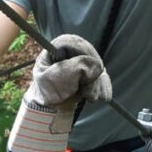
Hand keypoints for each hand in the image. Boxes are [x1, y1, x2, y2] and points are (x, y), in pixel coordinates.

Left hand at [8, 35, 110, 151]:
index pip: (76, 43)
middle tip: (89, 92)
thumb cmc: (47, 91)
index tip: (93, 68)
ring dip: (97, 84)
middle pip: (90, 56)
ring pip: (98, 67)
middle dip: (92, 75)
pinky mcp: (90, 73)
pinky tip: (104, 97)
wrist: (50, 109)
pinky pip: (102, 76)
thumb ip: (74, 68)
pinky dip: (104, 86)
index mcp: (58, 47)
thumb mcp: (55, 78)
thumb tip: (95, 65)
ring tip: (91, 98)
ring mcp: (82, 62)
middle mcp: (72, 52)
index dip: (86, 54)